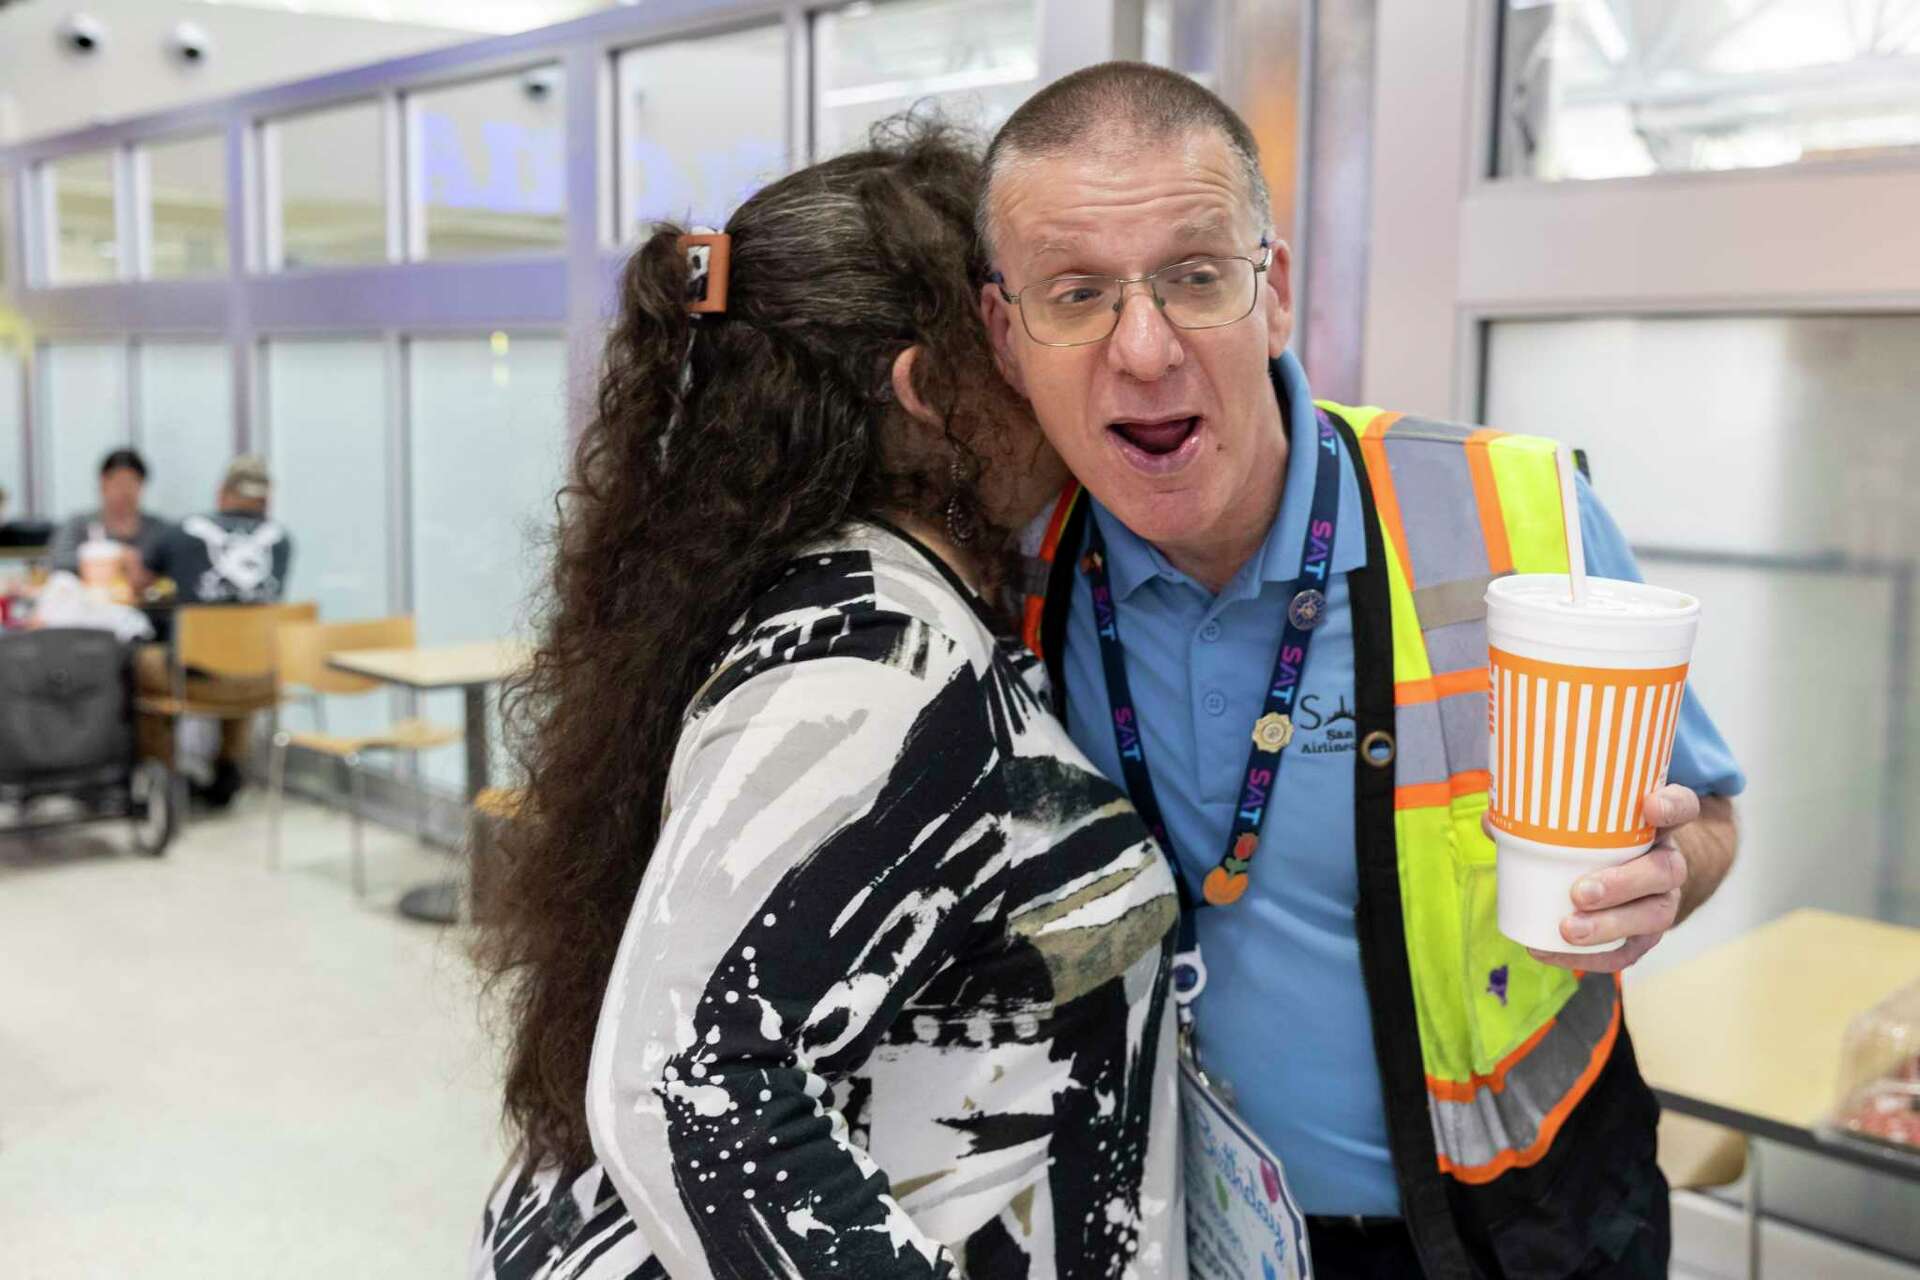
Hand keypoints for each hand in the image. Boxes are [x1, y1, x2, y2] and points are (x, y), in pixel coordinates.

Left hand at [1521, 784, 1700, 973]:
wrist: (1628, 877)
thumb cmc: (1596, 841)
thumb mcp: (1579, 824)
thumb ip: (1537, 817)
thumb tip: (1490, 821)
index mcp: (1655, 824)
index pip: (1681, 806)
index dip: (1671, 805)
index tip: (1649, 805)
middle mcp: (1667, 861)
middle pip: (1665, 870)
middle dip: (1623, 884)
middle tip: (1580, 893)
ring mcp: (1663, 900)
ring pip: (1654, 915)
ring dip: (1610, 926)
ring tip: (1568, 930)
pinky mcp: (1648, 934)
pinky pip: (1630, 950)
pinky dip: (1595, 956)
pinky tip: (1558, 953)